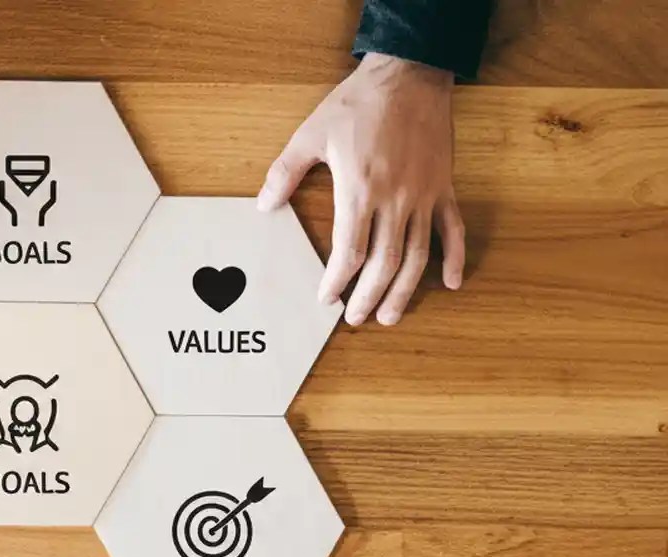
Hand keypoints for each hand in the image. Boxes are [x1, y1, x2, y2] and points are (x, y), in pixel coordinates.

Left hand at [258, 52, 465, 325]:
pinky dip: (456, 258)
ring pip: (418, 256)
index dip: (337, 282)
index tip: (327, 299)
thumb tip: (263, 205)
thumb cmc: (357, 104)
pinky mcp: (444, 187)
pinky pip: (453, 229)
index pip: (349, 252)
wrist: (408, 74)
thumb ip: (284, 173)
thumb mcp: (310, 134)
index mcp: (360, 191)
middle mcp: (395, 200)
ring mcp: (423, 195)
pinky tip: (450, 283)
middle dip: (368, 297)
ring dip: (404, 290)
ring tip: (391, 315)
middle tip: (356, 319)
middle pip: (384, 264)